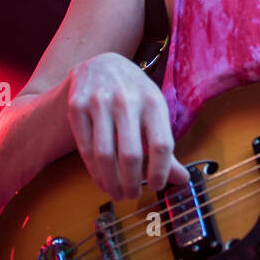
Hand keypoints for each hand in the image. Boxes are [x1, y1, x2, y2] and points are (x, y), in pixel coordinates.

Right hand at [66, 51, 189, 201]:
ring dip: (111, 182)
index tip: (158, 186)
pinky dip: (94, 171)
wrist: (101, 64)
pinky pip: (85, 148)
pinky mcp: (77, 106)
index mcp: (153, 100)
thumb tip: (182, 180)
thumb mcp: (154, 112)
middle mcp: (127, 99)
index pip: (161, 144)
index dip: (161, 171)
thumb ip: (164, 147)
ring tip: (117, 193)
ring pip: (104, 154)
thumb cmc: (134, 95)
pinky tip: (101, 180)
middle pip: (131, 154)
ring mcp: (99, 101)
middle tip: (133, 195)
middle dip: (132, 183)